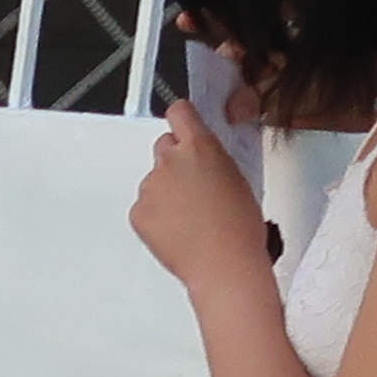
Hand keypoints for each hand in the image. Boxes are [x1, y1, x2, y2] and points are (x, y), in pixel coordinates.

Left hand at [131, 99, 271, 296]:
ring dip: (166, 191)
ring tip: (190, 216)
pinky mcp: (138, 211)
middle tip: (192, 184)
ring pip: (154, 179)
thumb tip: (202, 158)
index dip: (182, 119)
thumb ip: (213, 158)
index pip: (180, 111)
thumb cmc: (238, 227)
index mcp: (200, 147)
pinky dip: (156, 215)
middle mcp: (170, 161)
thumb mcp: (237, 177)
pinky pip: (145, 205)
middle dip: (175, 159)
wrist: (223, 265)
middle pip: (164, 145)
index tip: (183, 125)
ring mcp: (150, 186)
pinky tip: (177, 229)